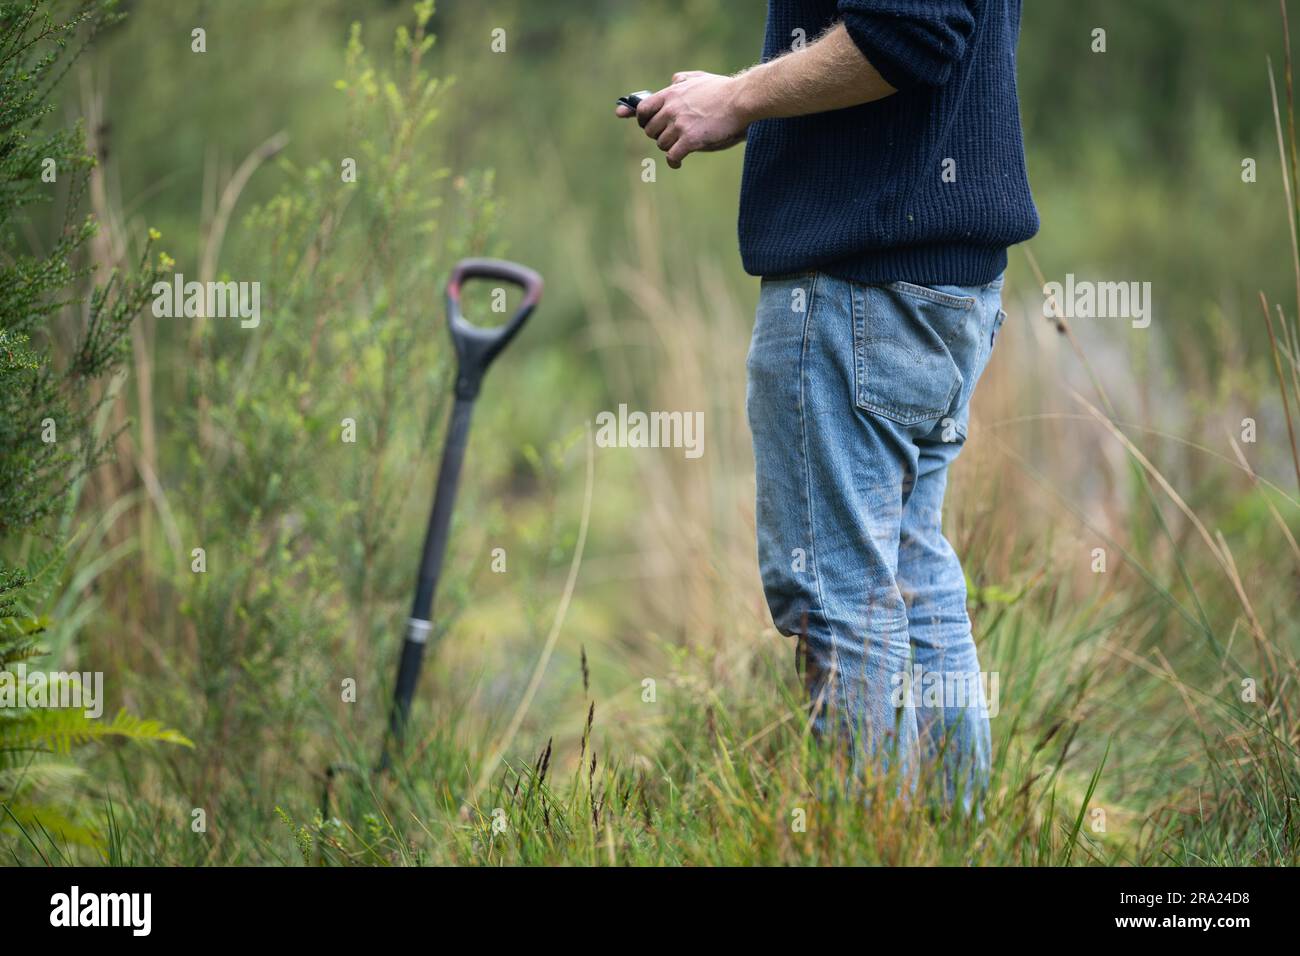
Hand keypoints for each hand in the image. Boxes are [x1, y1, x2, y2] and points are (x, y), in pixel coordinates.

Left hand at [615, 71, 749, 168]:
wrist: (740, 100)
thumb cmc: (724, 89)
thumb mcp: (699, 78)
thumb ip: (683, 79)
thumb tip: (673, 81)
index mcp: (671, 94)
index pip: (643, 108)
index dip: (642, 119)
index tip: (645, 125)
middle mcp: (671, 109)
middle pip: (650, 130)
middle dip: (658, 135)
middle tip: (669, 138)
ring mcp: (680, 125)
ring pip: (662, 144)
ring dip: (669, 148)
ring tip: (679, 148)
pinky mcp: (690, 139)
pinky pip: (672, 156)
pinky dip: (673, 161)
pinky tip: (678, 163)